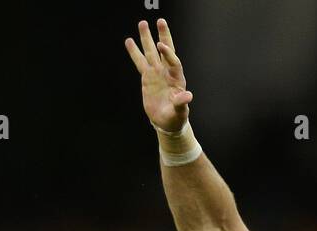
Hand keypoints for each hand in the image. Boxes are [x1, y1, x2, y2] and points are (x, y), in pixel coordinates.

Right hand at [125, 18, 192, 132]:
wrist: (166, 122)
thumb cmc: (176, 118)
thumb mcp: (180, 112)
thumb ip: (182, 103)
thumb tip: (188, 96)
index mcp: (177, 79)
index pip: (173, 62)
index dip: (168, 53)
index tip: (160, 45)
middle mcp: (167, 72)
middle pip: (165, 51)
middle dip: (163, 36)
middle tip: (160, 21)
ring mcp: (156, 73)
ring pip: (151, 52)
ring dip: (147, 39)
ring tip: (142, 23)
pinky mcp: (147, 77)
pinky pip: (140, 62)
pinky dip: (135, 52)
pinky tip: (129, 41)